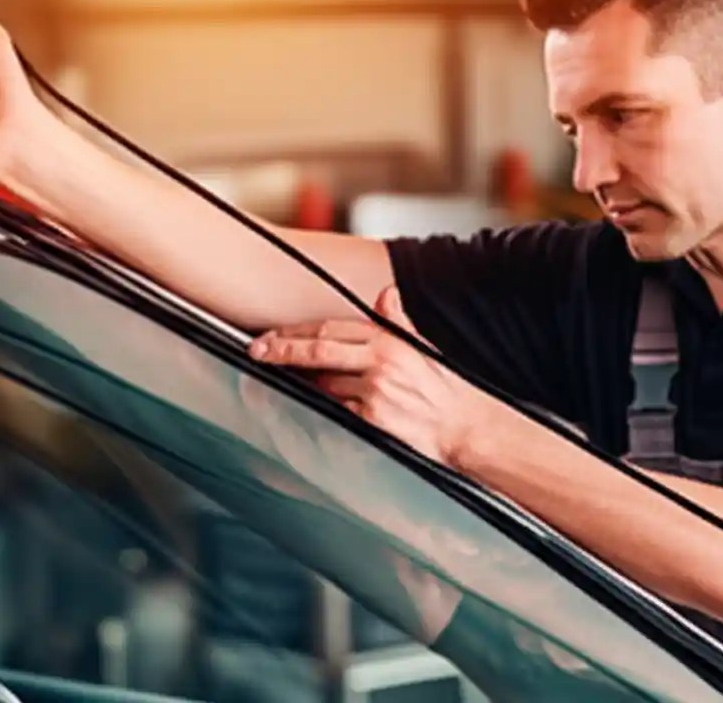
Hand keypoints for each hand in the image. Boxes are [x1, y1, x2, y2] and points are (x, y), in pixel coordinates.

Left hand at [248, 286, 485, 465]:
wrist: (465, 428)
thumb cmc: (446, 391)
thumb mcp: (424, 348)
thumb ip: (398, 321)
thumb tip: (386, 295)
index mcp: (390, 341)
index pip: (331, 329)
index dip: (296, 331)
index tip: (273, 334)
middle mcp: (380, 363)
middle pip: (318, 350)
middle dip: (282, 349)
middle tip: (257, 350)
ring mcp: (375, 392)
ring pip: (324, 383)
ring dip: (306, 381)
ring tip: (291, 377)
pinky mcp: (373, 419)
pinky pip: (338, 410)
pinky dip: (328, 405)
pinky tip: (320, 403)